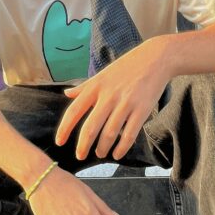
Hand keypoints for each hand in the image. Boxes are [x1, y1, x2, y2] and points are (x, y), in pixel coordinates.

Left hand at [55, 40, 169, 161]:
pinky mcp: (142, 110)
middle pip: (90, 127)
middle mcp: (108, 96)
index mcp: (96, 86)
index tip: (59, 142)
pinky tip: (117, 154)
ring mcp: (126, 103)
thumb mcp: (102, 74)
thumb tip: (67, 94)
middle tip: (80, 156)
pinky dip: (122, 147)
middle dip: (83, 145)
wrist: (156, 58)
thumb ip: (84, 86)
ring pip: (110, 133)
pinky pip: (129, 134)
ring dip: (102, 147)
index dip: (64, 128)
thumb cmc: (127, 66)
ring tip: (100, 154)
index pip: (74, 111)